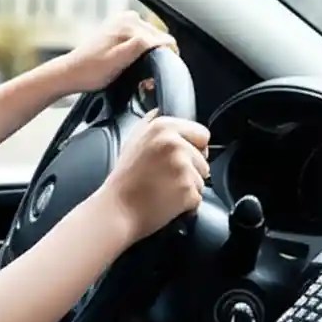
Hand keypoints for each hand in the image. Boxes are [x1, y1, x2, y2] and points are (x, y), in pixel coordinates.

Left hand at [52, 11, 176, 93]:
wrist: (71, 73)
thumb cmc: (91, 71)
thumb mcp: (119, 60)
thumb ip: (141, 46)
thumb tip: (164, 39)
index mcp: (129, 23)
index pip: (163, 39)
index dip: (167, 58)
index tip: (160, 74)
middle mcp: (127, 18)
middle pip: (158, 39)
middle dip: (158, 55)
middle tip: (148, 77)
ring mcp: (123, 22)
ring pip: (150, 40)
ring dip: (150, 54)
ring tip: (141, 72)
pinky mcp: (119, 30)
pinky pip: (140, 41)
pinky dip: (141, 52)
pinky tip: (133, 64)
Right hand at [93, 112, 210, 243]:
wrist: (116, 211)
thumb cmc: (123, 180)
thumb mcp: (132, 141)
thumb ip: (149, 122)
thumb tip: (161, 110)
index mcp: (163, 128)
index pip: (202, 134)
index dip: (193, 148)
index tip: (178, 158)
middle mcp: (176, 144)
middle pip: (204, 158)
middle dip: (191, 169)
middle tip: (166, 177)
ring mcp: (184, 168)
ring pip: (202, 179)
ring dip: (188, 187)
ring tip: (164, 189)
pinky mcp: (189, 191)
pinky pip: (198, 197)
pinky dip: (186, 204)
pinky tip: (167, 202)